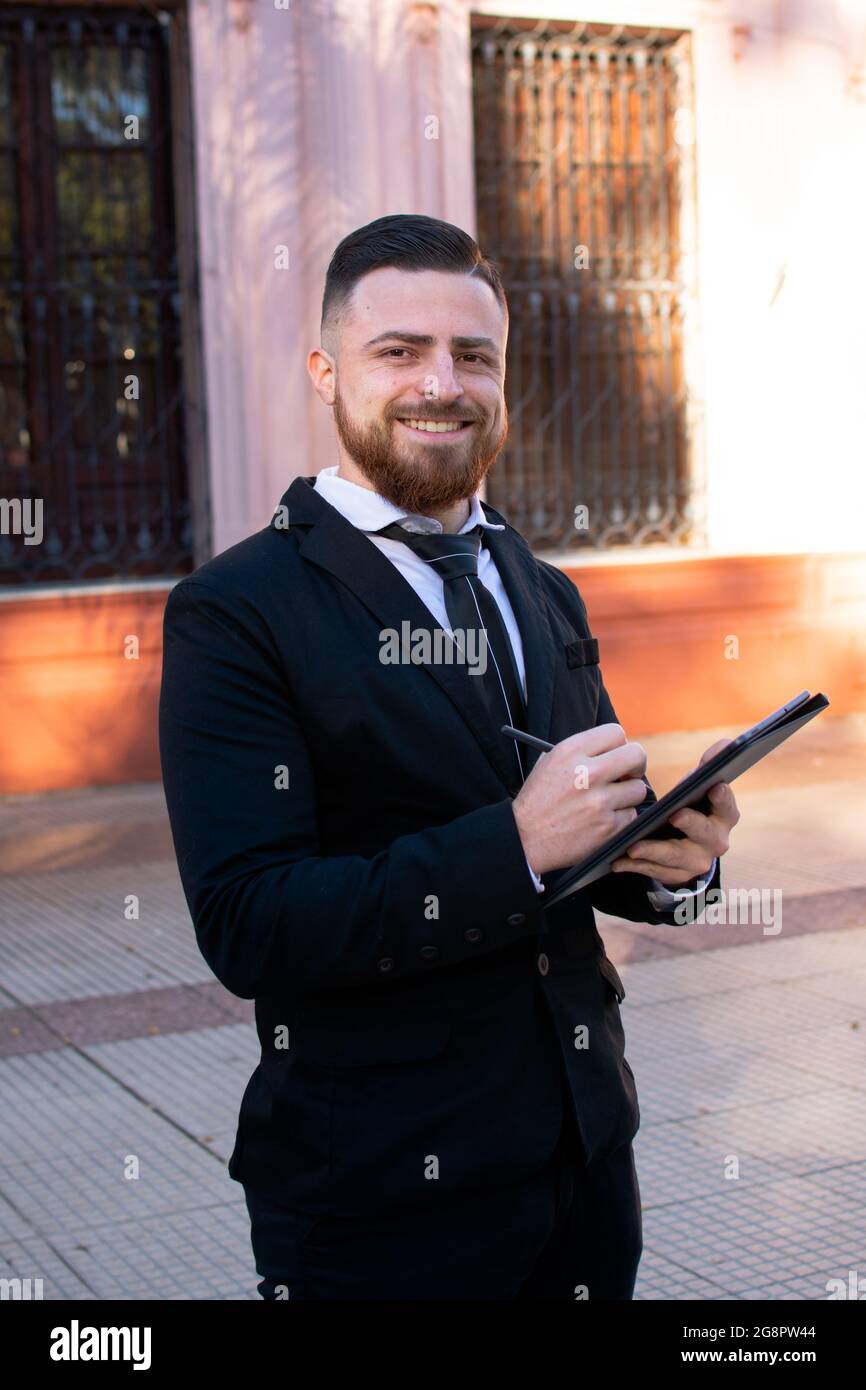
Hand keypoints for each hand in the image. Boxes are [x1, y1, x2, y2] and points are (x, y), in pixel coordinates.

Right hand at [512, 723, 648, 875]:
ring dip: (627, 796)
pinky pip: (632, 815)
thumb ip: (581, 752)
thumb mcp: (549, 763)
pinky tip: (602, 821)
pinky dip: (621, 819)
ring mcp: (600, 801)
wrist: (525, 839)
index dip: (620, 744)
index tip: (617, 754)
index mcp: (571, 751)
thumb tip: (612, 748)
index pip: (616, 733)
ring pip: (638, 789)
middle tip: (629, 774)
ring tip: (608, 803)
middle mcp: (587, 773)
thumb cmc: (538, 800)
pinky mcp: (608, 827)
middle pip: (637, 755)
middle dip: (636, 765)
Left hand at [610, 738, 740, 885]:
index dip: (723, 798)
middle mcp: (716, 842)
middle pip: (705, 834)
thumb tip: (727, 743)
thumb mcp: (697, 789)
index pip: (728, 806)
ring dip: (654, 851)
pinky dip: (635, 866)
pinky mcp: (675, 875)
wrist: (684, 845)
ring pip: (676, 858)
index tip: (715, 786)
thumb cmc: (690, 807)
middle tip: (674, 815)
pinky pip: (655, 872)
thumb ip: (708, 767)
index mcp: (724, 817)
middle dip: (690, 824)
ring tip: (632, 845)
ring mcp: (696, 862)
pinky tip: (617, 860)